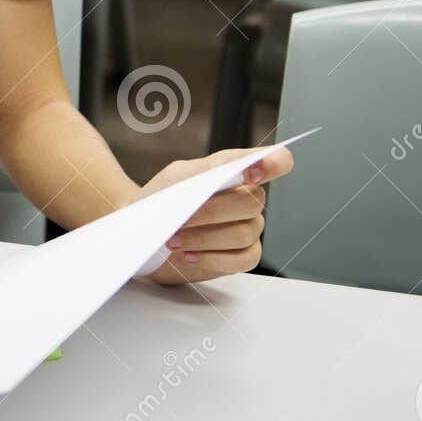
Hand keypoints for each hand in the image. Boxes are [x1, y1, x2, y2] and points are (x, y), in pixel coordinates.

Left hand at [137, 145, 293, 283]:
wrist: (145, 230)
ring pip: (243, 234)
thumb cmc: (163, 199)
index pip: (276, 161)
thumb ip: (204, 170)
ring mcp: (250, 228)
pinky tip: (189, 255)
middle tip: (180, 219)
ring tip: (174, 239)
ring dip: (204, 238)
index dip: (273, 164)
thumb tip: (227, 168)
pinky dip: (212, 258)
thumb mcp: (176, 177)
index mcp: (237, 170)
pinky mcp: (244, 256)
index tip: (252, 173)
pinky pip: (244, 259)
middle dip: (211, 212)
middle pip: (251, 202)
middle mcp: (250, 198)